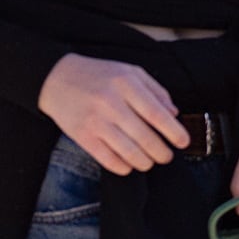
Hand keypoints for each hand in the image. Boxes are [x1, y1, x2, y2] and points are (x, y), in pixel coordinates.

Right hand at [38, 53, 188, 173]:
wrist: (55, 78)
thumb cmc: (97, 75)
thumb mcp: (128, 71)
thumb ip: (155, 90)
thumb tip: (173, 114)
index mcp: (125, 83)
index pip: (157, 115)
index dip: (174, 132)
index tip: (183, 142)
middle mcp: (110, 102)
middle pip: (146, 138)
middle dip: (162, 153)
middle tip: (165, 155)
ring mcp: (95, 121)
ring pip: (130, 153)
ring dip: (145, 163)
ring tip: (148, 161)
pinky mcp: (82, 136)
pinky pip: (109, 160)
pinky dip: (124, 167)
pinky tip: (128, 163)